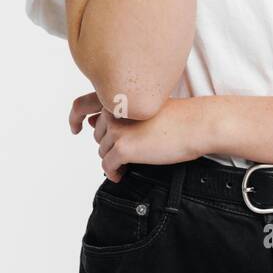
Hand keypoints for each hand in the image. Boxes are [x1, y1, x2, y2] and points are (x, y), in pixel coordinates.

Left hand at [68, 92, 208, 181]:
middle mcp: (112, 110)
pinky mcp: (123, 147)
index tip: (76, 127)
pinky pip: (108, 166)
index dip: (76, 117)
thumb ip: (119, 111)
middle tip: (124, 153)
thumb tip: (93, 124)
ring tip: (126, 165)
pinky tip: (121, 175)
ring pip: (102, 151)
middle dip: (108, 144)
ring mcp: (116, 129)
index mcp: (117, 97)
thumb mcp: (144, 106)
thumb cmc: (178, 116)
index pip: (82, 105)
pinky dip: (113, 173)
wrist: (196, 124)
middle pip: (98, 135)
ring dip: (112, 160)